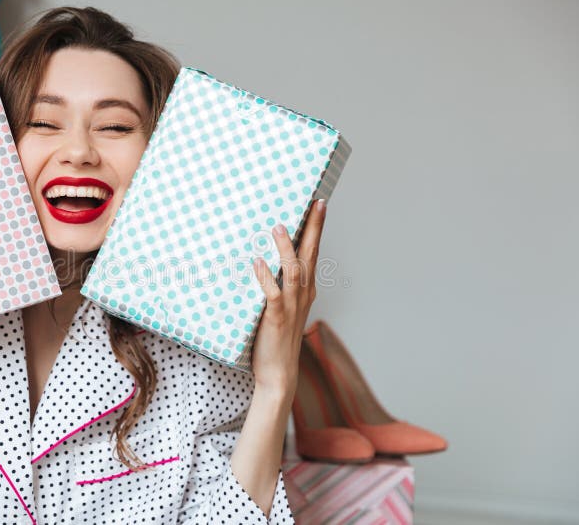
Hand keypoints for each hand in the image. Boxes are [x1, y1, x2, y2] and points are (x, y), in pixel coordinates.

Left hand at [250, 199, 326, 393]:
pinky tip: (258, 262)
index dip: (317, 228)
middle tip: (316, 204)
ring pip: (293, 271)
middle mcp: (303, 294)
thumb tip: (263, 258)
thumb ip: (279, 285)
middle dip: (314, 229)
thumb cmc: (276, 339)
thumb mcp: (282, 307)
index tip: (319, 204)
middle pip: (311, 256)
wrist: (278, 373)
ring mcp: (291, 306)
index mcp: (306, 290)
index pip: (314, 253)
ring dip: (286, 248)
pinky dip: (266, 277)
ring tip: (278, 227)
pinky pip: (273, 294)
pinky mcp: (277, 318)